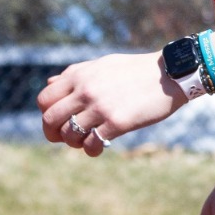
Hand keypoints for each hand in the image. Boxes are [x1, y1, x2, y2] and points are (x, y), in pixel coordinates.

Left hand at [37, 52, 181, 156]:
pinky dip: (91, 150)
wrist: (170, 74)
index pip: (44, 99)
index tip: (57, 120)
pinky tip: (99, 147)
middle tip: (65, 138)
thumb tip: (50, 84)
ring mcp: (101, 107)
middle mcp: (86, 91)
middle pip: (50, 119)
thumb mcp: (103, 64)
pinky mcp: (118, 122)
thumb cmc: (136, 69)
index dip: (46, 113)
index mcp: (80, 76)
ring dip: (74, 143)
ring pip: (69, 135)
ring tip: (86, 141)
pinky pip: (92, 144)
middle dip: (53, 133)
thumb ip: (75, 73)